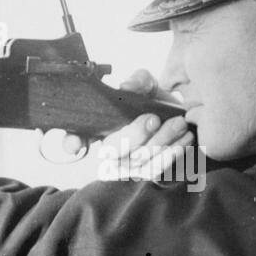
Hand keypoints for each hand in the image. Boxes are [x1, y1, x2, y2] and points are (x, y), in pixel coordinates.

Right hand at [66, 69, 193, 181]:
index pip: (74, 138)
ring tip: (178, 123)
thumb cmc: (154, 102)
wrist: (180, 121)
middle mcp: (108, 151)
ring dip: (161, 141)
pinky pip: (156, 168)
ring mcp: (127, 166)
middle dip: (134, 134)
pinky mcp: (146, 174)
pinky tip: (184, 137)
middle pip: (113, 151)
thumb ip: (138, 80)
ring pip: (139, 159)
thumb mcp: (147, 85)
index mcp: (99, 128)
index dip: (71, 142)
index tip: (75, 145)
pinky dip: (172, 152)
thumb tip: (127, 86)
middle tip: (154, 118)